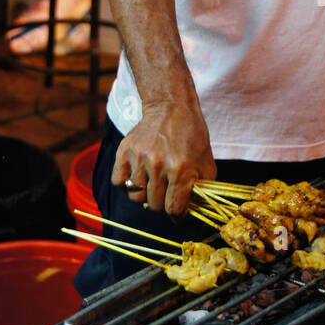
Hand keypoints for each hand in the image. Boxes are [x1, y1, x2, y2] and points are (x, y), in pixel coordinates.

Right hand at [112, 98, 215, 215]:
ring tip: (153, 183)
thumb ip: (203, 190)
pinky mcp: (125, 152)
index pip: (174, 209)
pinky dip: (126, 186)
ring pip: (136, 197)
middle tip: (168, 192)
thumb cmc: (192, 137)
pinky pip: (118, 183)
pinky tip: (137, 178)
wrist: (171, 108)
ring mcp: (139, 158)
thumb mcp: (206, 163)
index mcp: (181, 170)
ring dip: (146, 195)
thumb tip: (197, 214)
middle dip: (163, 203)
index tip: (180, 214)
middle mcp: (159, 165)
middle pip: (155, 206)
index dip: (179, 217)